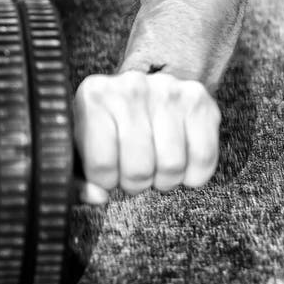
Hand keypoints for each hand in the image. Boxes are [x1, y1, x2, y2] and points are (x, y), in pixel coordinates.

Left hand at [74, 70, 220, 204]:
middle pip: (139, 168)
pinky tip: (181, 161)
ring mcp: (166, 91)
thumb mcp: (84, 142)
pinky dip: (194, 173)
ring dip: (165, 179)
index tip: (110, 174)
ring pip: (172, 166)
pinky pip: (203, 158)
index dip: (107, 181)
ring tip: (155, 165)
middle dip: (136, 182)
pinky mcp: (198, 99)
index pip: (101, 164)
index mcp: (94, 96)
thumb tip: (97, 195)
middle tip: (135, 172)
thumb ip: (81, 176)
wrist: (144, 88)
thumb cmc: (112, 122)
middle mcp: (130, 88)